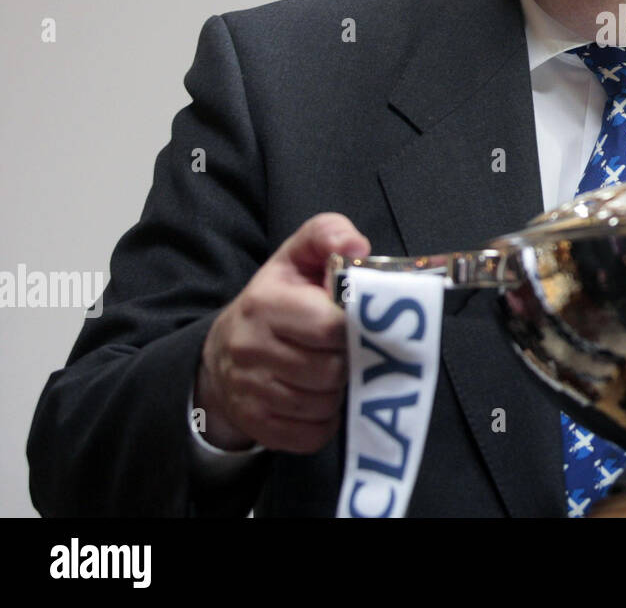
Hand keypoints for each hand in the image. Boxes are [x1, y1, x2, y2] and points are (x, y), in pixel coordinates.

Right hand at [195, 213, 369, 451]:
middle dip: (350, 361)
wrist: (223, 350)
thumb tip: (357, 247)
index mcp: (265, 303)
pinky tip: (320, 397)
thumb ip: (329, 235)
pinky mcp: (256, 425)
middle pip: (331, 370)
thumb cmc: (277, 297)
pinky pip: (312, 435)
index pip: (330, 327)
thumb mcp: (297, 255)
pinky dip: (325, 420)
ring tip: (333, 369)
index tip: (356, 322)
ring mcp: (250, 391)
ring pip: (324, 404)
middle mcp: (251, 349)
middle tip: (348, 349)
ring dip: (339, 391)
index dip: (355, 327)